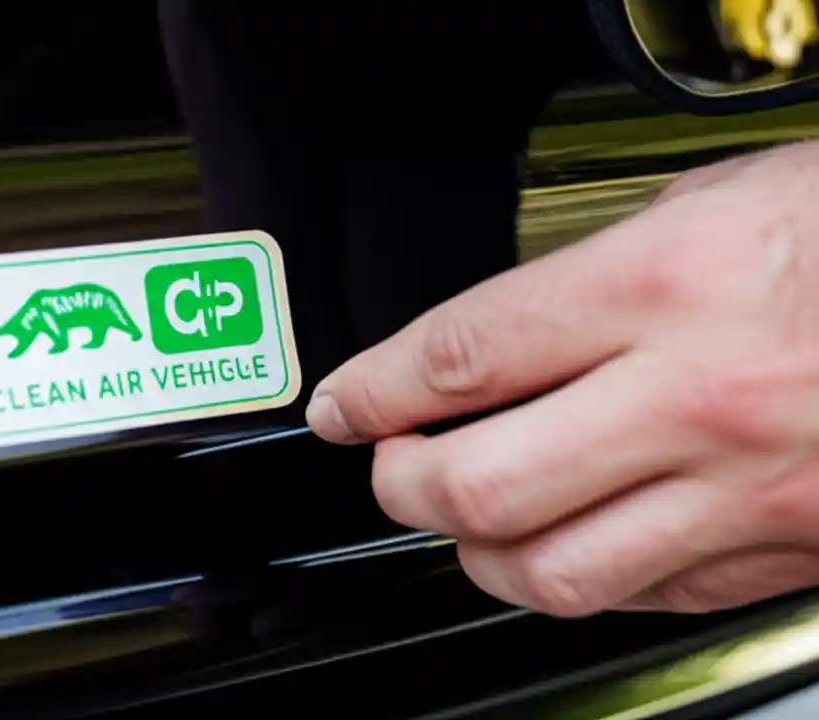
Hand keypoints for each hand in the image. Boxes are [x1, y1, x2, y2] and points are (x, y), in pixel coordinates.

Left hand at [306, 141, 818, 615]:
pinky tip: (565, 542)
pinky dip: (575, 577)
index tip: (342, 404)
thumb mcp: (716, 202)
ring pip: (549, 572)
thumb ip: (594, 276)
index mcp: (668, 285)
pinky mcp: (785, 553)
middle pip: (479, 485)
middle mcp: (700, 399)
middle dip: (401, 484)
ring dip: (475, 550)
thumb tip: (497, 337)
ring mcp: (747, 492)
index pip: (460, 358)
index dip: (371, 390)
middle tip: (391, 464)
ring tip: (462, 515)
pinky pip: (641, 596)